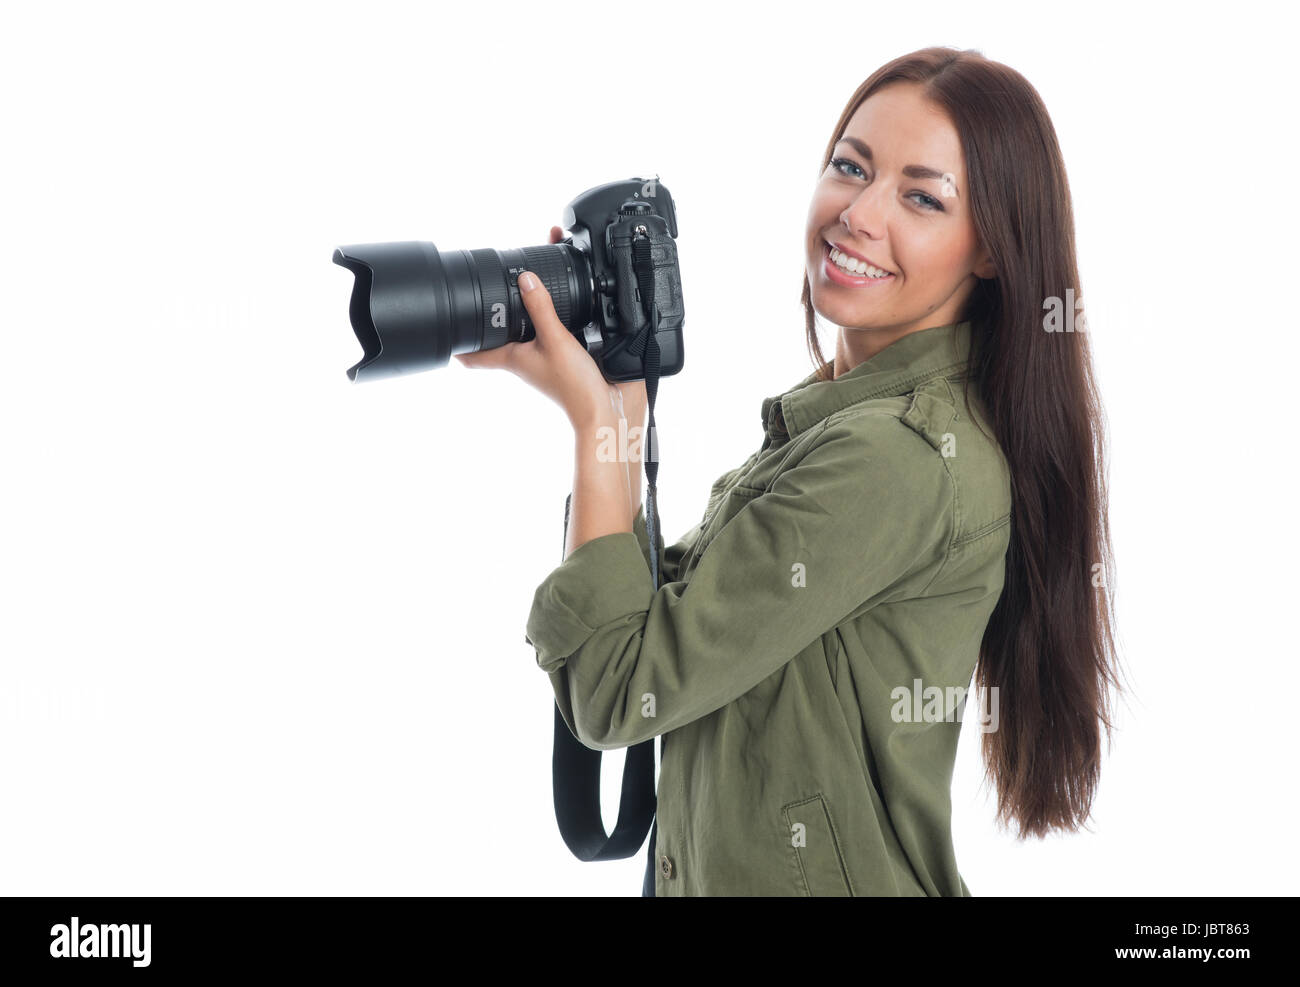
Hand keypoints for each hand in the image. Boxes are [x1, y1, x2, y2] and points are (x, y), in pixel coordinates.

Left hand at [453, 225, 611, 427]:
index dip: (457, 343)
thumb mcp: (554, 339)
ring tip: (512, 298)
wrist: (601, 408)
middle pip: (494, 341)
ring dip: (516, 320)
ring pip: (519, 338)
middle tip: (480, 299)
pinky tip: (553, 313)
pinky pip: (544, 338)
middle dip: (487, 322)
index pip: (472, 356)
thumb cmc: (573, 385)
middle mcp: (522, 360)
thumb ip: (540, 307)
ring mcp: (540, 361)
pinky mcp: (559, 360)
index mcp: (511, 358)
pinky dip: (543, 324)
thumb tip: (525, 279)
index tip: (448, 324)